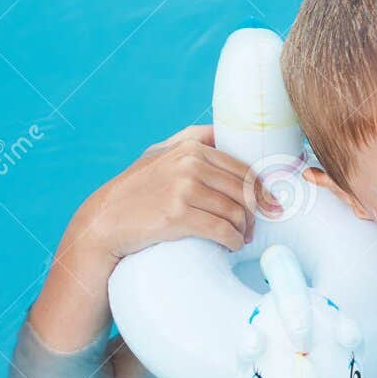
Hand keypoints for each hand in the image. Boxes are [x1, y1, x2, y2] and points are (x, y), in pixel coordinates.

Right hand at [71, 124, 280, 261]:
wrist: (105, 221)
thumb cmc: (136, 189)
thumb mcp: (159, 154)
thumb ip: (189, 140)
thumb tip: (222, 132)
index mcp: (190, 148)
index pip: (242, 168)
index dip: (262, 189)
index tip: (271, 203)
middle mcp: (189, 164)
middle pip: (243, 191)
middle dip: (256, 212)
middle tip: (256, 227)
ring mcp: (183, 189)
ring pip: (236, 212)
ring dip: (244, 229)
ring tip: (241, 237)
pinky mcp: (179, 215)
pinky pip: (222, 230)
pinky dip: (232, 241)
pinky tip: (231, 245)